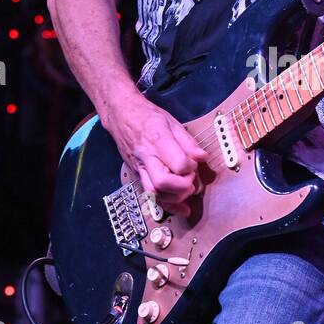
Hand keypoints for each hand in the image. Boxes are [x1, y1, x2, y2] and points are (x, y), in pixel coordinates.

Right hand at [103, 92, 209, 217]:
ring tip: (187, 191)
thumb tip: (202, 157)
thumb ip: (187, 142)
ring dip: (175, 198)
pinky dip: (166, 205)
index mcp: (157, 140)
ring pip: (154, 194)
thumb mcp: (172, 122)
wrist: (121, 116)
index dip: (191, 167)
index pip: (178, 163)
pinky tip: (180, 208)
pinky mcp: (137, 175)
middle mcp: (146, 157)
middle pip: (162, 183)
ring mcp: (139, 168)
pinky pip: (149, 196)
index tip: (194, 163)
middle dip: (182, 187)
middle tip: (191, 180)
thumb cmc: (147, 116)